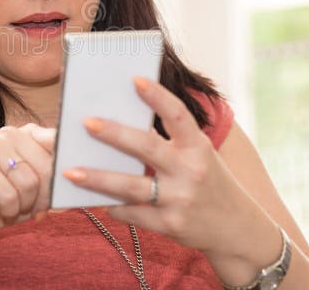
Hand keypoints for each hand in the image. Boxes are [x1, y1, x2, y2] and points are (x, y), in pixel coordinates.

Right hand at [0, 123, 55, 250]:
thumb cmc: (11, 200)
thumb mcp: (41, 186)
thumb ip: (57, 175)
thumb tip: (79, 175)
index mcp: (29, 132)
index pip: (58, 143)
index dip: (65, 171)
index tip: (64, 188)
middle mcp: (10, 134)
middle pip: (47, 167)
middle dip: (44, 196)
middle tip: (34, 207)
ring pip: (29, 183)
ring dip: (25, 205)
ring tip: (15, 205)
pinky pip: (9, 196)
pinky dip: (9, 210)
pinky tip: (0, 207)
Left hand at [62, 77, 266, 257]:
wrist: (237, 229)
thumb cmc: (208, 181)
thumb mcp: (199, 155)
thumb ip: (169, 140)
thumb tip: (121, 119)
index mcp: (198, 147)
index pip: (178, 115)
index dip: (158, 96)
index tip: (135, 79)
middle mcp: (190, 171)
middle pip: (147, 147)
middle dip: (114, 134)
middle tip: (86, 122)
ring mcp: (180, 199)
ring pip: (132, 186)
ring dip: (98, 178)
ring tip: (70, 171)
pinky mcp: (171, 225)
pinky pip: (134, 214)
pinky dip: (114, 207)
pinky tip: (97, 201)